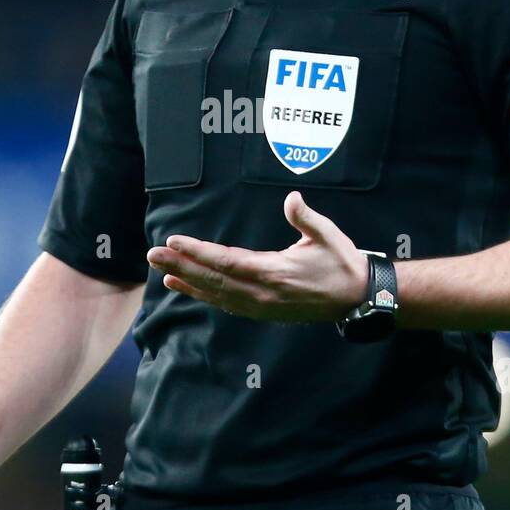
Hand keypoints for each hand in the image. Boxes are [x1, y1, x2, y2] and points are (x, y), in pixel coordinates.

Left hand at [146, 190, 369, 322]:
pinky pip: (227, 303)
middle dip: (181, 265)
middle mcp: (262, 293)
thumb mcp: (327, 235)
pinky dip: (205, 295)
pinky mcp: (263, 312)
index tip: (173, 242)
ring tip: (162, 272)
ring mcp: (261, 306)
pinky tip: (188, 287)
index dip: (197, 252)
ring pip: (216, 294)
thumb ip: (305, 217)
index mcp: (274, 272)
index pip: (225, 261)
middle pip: (213, 279)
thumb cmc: (342, 263)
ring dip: (188, 282)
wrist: (357, 298)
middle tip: (152, 254)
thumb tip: (291, 198)